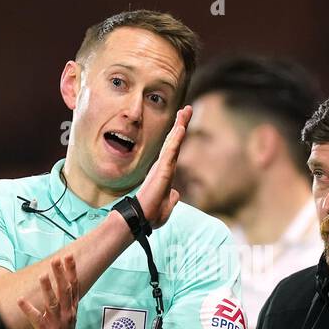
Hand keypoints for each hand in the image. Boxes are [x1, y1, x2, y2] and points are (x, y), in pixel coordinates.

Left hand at [17, 255, 79, 328]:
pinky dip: (29, 309)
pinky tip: (21, 300)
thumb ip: (65, 301)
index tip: (68, 256)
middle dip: (60, 274)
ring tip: (43, 275)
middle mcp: (66, 314)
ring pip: (53, 303)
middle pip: (64, 291)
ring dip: (47, 289)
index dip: (71, 271)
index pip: (73, 286)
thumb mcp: (68, 316)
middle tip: (56, 260)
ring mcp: (57, 323)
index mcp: (71, 309)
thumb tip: (61, 283)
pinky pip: (37, 320)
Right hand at [136, 105, 191, 228]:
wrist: (141, 219)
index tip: (183, 123)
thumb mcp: (166, 206)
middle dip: (180, 125)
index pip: (174, 151)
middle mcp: (163, 167)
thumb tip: (176, 193)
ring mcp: (162, 168)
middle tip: (187, 109)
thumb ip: (172, 198)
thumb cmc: (150, 215)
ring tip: (186, 111)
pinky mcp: (162, 171)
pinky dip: (176, 139)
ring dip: (180, 126)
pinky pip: (171, 152)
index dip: (178, 137)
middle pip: (173, 142)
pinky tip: (181, 128)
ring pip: (173, 143)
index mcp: (165, 174)